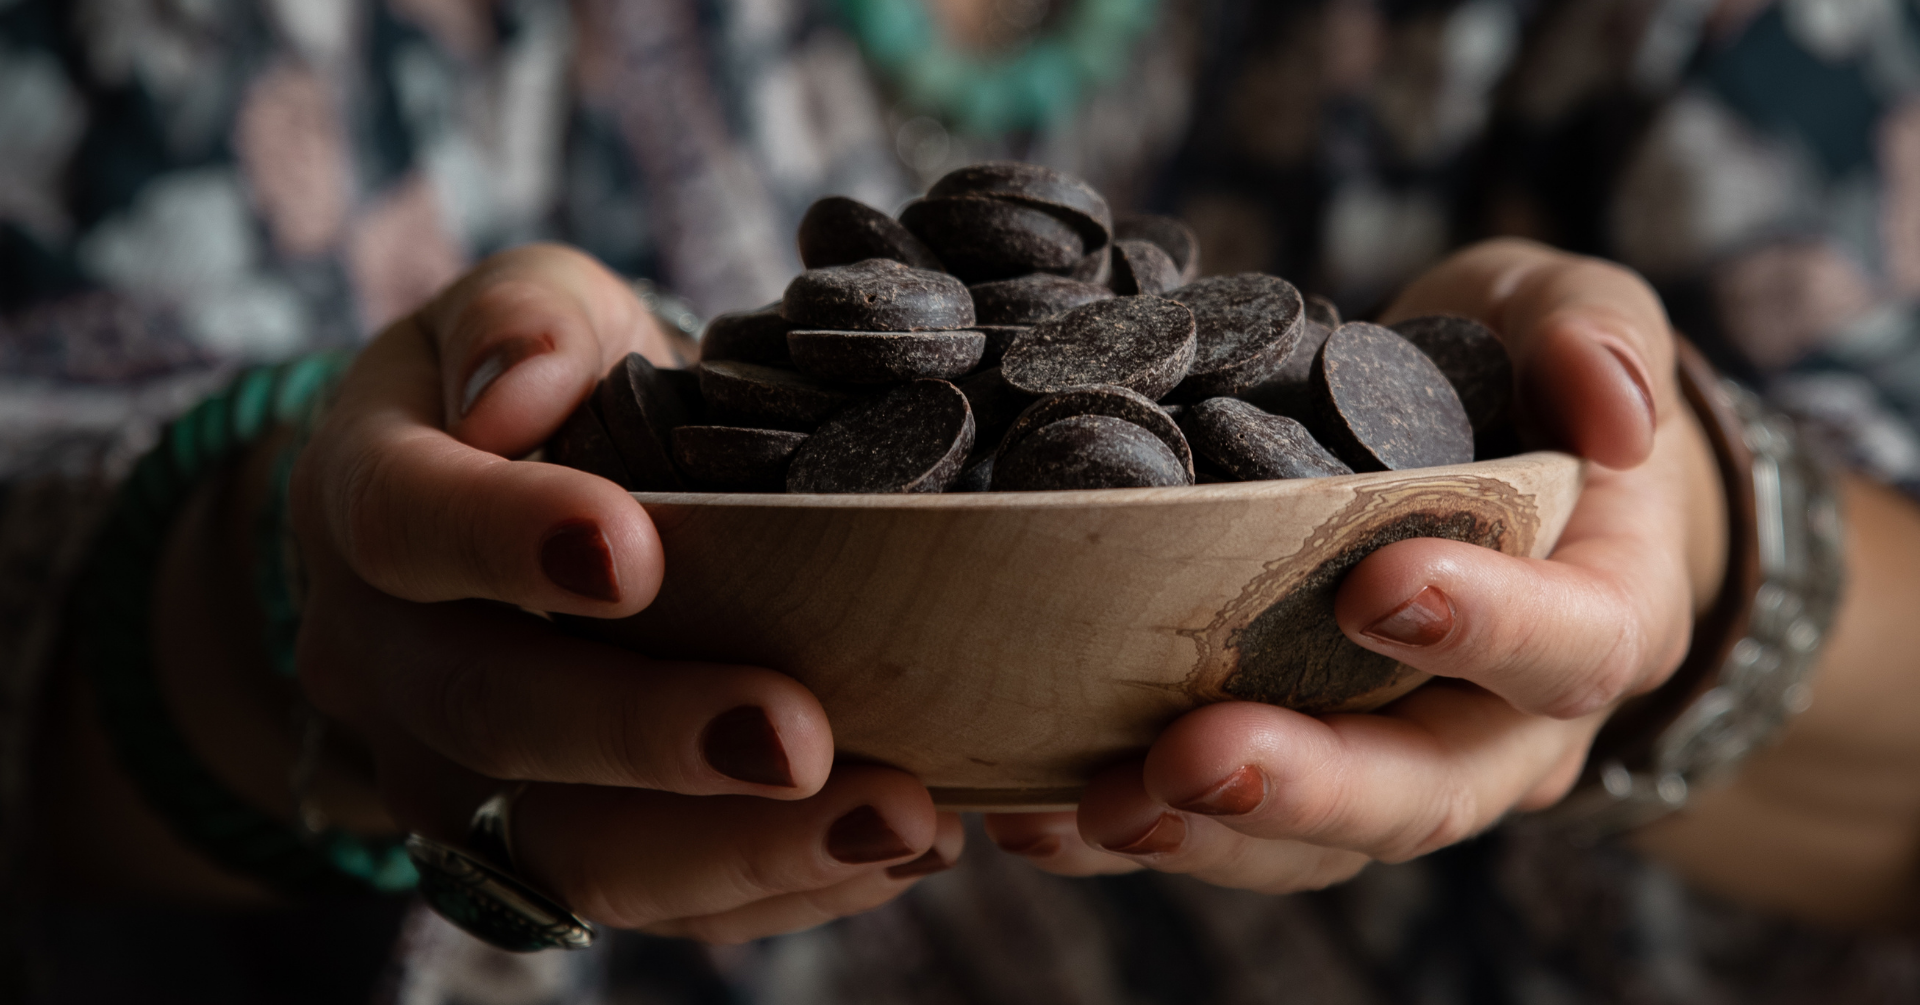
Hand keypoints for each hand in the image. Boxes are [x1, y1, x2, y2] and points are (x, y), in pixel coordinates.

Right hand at [292, 244, 957, 941]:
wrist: (481, 530)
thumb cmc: (537, 394)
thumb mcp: (527, 309)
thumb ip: (524, 319)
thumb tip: (518, 385)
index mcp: (367, 502)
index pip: (405, 522)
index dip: (506, 539)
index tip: (632, 556)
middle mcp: (390, 662)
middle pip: (491, 718)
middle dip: (647, 737)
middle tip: (800, 738)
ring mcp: (456, 780)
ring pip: (566, 853)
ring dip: (736, 850)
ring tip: (894, 821)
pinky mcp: (538, 857)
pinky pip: (647, 901)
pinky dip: (779, 885)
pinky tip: (895, 846)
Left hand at [983, 238, 1727, 888]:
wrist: (1488, 462)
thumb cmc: (1526, 381)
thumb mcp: (1569, 317)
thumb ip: (1596, 335)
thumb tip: (1614, 410)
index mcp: (1599, 613)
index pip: (1571, 645)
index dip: (1488, 629)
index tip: (1375, 589)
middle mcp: (1503, 725)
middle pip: (1428, 790)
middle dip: (1309, 784)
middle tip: (1194, 760)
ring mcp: (1396, 764)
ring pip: (1319, 844)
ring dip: (1206, 837)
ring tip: (1096, 806)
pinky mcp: (1296, 773)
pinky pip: (1225, 831)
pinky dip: (1130, 832)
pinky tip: (1036, 813)